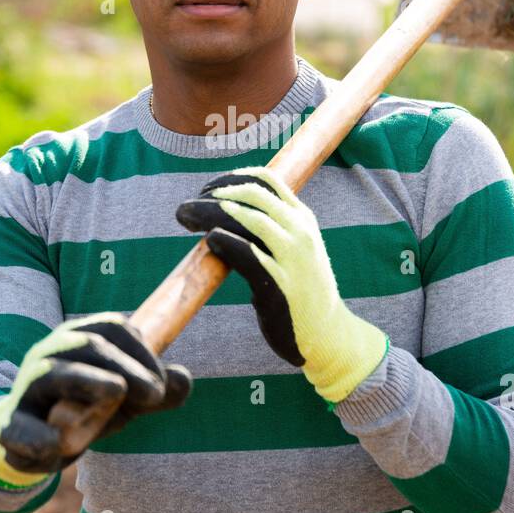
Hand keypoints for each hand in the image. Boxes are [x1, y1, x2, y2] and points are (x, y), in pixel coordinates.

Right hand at [0, 312, 191, 486]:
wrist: (33, 442)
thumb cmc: (87, 409)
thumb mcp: (129, 400)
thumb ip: (159, 391)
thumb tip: (183, 379)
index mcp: (79, 339)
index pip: (113, 327)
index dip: (142, 352)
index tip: (161, 385)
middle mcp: (51, 354)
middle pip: (87, 343)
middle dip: (125, 365)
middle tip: (154, 394)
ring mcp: (28, 387)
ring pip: (52, 373)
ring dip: (87, 381)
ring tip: (116, 392)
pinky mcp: (11, 425)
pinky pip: (21, 427)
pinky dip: (42, 436)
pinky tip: (62, 444)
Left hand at [175, 165, 387, 402]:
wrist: (328, 335)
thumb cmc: (302, 292)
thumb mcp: (293, 251)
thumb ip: (268, 231)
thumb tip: (223, 219)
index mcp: (302, 219)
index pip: (265, 180)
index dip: (230, 178)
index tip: (207, 189)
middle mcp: (300, 231)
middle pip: (251, 194)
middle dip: (213, 193)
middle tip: (185, 208)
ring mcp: (293, 257)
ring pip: (247, 217)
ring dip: (209, 212)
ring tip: (185, 216)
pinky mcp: (279, 284)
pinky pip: (247, 253)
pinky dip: (224, 241)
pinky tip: (210, 241)